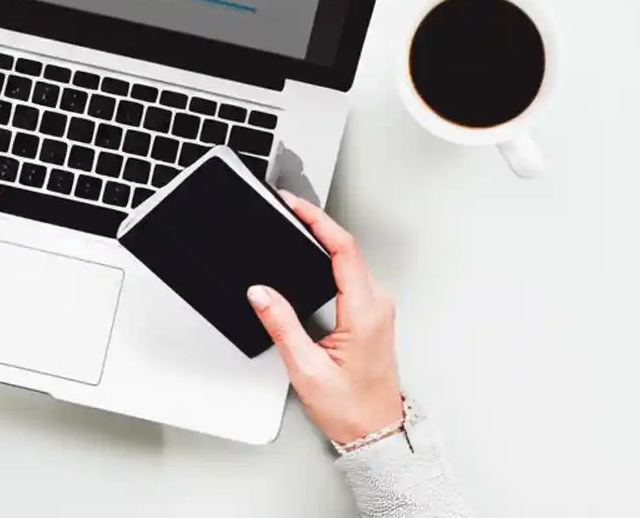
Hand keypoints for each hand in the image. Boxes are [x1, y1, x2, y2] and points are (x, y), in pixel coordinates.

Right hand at [248, 193, 403, 444]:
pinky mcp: (373, 315)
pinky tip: (315, 257)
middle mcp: (377, 305)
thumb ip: (281, 325)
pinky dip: (333, 259)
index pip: (343, 250)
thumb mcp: (306, 368)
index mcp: (364, 313)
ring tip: (298, 226)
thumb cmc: (350, 408)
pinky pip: (354, 276)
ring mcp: (379, 309)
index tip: (296, 206)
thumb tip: (261, 293)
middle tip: (289, 209)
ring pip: (351, 261)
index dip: (318, 221)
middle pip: (348, 249)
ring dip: (325, 240)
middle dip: (317, 224)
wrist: (376, 432)